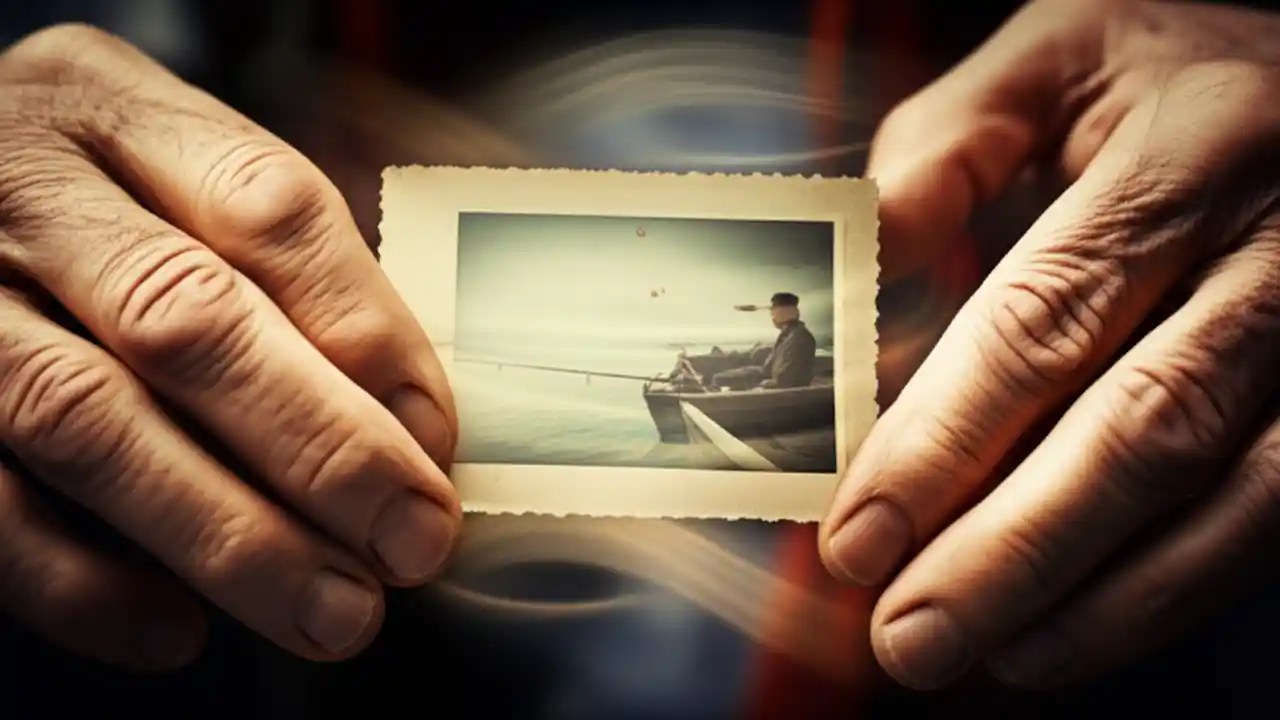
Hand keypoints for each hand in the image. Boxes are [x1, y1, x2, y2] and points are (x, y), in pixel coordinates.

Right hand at [0, 25, 459, 670]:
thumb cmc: (98, 206)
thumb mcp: (177, 179)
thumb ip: (285, 267)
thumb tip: (412, 424)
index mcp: (116, 110)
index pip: (266, 205)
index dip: (364, 329)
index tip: (433, 438)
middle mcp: (20, 187)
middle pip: (184, 317)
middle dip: (319, 445)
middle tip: (412, 539)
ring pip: (85, 419)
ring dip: (226, 533)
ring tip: (333, 609)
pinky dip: (81, 583)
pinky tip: (177, 630)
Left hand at [820, 0, 1279, 688]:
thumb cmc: (1172, 67)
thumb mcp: (1059, 51)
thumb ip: (947, 142)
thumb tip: (873, 260)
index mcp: (1192, 148)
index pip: (1047, 316)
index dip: (945, 438)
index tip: (859, 532)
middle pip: (1141, 427)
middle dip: (1013, 551)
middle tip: (907, 635)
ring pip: (1227, 494)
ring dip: (1096, 600)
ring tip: (979, 655)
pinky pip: (1272, 514)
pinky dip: (1169, 590)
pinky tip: (1071, 633)